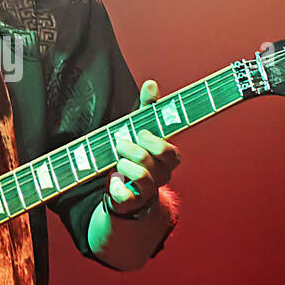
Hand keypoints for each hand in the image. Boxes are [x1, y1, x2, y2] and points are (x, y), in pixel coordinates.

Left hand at [107, 79, 180, 215]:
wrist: (128, 191)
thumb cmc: (137, 153)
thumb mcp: (142, 129)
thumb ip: (149, 108)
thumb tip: (151, 83)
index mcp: (168, 158)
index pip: (169, 151)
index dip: (156, 142)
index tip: (141, 133)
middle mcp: (162, 174)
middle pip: (150, 157)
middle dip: (131, 147)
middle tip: (120, 143)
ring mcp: (148, 190)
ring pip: (139, 174)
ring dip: (123, 163)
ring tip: (117, 161)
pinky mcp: (132, 202)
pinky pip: (124, 195)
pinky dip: (116, 187)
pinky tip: (114, 181)